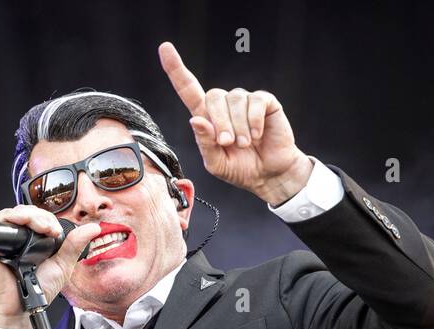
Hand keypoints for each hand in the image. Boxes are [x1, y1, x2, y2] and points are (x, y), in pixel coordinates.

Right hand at [0, 205, 101, 328]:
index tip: (57, 231)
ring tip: (43, 228)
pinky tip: (24, 225)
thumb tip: (93, 229)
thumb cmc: (38, 290)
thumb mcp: (62, 265)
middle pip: (24, 212)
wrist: (22, 309)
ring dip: (28, 215)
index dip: (47, 218)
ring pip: (11, 214)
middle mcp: (14, 239)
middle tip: (51, 229)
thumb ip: (75, 246)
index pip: (36, 217)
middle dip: (40, 215)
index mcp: (29, 241)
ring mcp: (0, 241)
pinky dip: (10, 218)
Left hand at [158, 41, 313, 206]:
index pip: (188, 89)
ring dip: (238, 126)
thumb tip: (197, 119)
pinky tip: (257, 135)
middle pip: (213, 96)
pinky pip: (255, 102)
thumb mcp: (216, 164)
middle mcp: (224, 105)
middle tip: (227, 143)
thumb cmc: (240, 169)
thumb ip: (205, 144)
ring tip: (245, 144)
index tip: (165, 48)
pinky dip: (254, 121)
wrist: (268, 174)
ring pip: (234, 99)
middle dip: (219, 122)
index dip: (176, 70)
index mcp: (208, 117)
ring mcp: (244, 101)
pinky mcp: (264, 102)